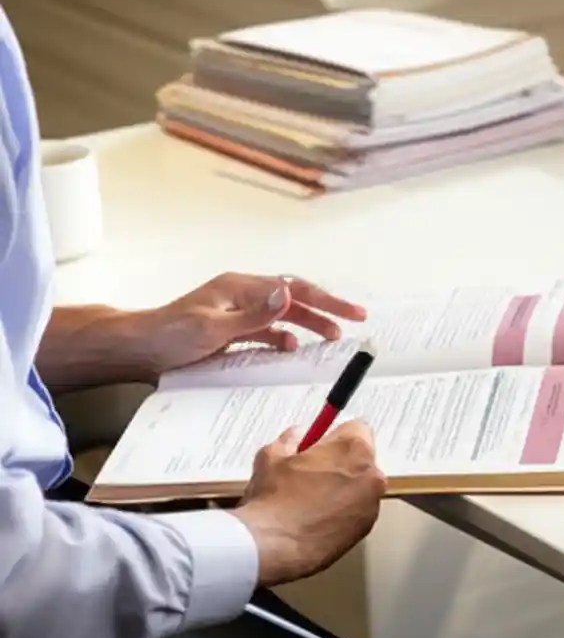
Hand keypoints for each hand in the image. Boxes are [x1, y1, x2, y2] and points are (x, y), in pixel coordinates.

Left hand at [137, 272, 366, 376]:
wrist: (136, 350)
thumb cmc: (168, 335)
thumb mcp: (214, 327)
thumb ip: (255, 315)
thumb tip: (288, 294)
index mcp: (241, 287)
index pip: (294, 289)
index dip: (327, 300)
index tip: (352, 313)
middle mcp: (242, 296)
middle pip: (293, 300)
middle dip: (325, 310)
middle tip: (353, 322)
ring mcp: (236, 313)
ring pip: (283, 316)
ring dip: (307, 325)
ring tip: (329, 339)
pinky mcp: (230, 331)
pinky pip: (266, 332)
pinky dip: (282, 339)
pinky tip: (290, 349)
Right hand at [232, 422, 386, 585]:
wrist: (274, 546)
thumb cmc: (274, 500)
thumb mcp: (273, 455)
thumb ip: (291, 439)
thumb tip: (297, 436)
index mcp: (354, 449)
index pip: (357, 428)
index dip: (336, 436)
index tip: (323, 444)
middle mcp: (371, 475)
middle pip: (361, 459)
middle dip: (340, 463)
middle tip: (313, 473)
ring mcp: (372, 504)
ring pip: (360, 487)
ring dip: (343, 489)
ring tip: (311, 500)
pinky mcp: (366, 528)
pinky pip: (358, 511)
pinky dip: (343, 512)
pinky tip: (317, 518)